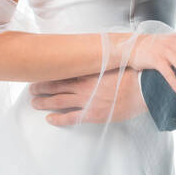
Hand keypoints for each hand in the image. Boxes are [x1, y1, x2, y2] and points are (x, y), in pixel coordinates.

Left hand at [29, 68, 146, 125]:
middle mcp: (84, 86)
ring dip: (44, 102)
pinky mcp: (93, 114)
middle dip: (41, 87)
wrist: (144, 89)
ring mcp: (87, 100)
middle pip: (56, 86)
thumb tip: (97, 55)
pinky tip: (49, 119)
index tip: (42, 72)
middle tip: (31, 88)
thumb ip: (102, 61)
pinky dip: (58, 119)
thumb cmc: (133, 74)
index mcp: (89, 71)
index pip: (63, 71)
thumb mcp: (116, 62)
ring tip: (34, 102)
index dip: (50, 73)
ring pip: (58, 101)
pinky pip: (70, 118)